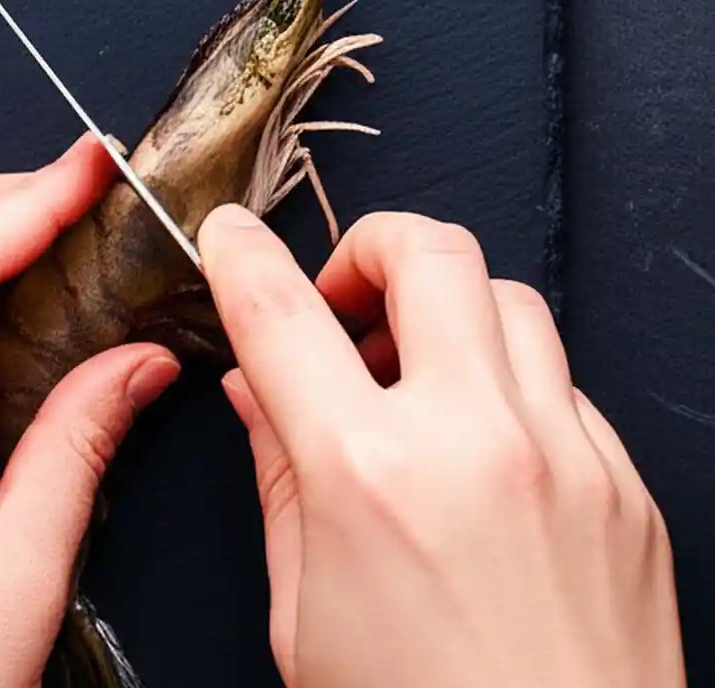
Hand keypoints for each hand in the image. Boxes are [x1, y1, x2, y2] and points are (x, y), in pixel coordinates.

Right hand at [199, 207, 684, 686]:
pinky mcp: (625, 484)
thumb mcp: (301, 616)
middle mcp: (476, 443)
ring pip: (509, 300)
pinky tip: (478, 450)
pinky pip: (561, 383)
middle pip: (431, 253)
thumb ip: (279, 481)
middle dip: (369, 249)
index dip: (239, 257)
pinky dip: (506, 386)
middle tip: (342, 305)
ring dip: (445, 310)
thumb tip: (257, 393)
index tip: (227, 237)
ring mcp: (568, 456)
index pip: (282, 317)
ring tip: (412, 375)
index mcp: (367, 479)